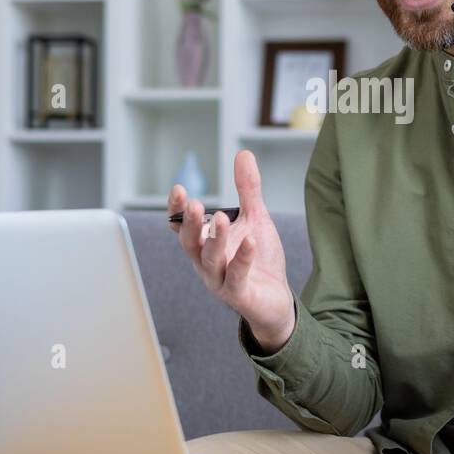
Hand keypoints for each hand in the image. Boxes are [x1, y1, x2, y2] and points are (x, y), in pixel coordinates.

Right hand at [168, 149, 295, 350]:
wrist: (276, 299)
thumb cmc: (259, 259)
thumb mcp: (255, 218)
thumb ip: (247, 190)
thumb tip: (243, 154)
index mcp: (204, 244)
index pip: (183, 227)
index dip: (178, 211)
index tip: (179, 189)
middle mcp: (206, 263)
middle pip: (190, 243)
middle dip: (190, 224)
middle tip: (195, 204)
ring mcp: (220, 281)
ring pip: (210, 260)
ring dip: (215, 239)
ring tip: (223, 218)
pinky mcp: (239, 294)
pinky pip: (237, 277)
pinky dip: (242, 259)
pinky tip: (250, 241)